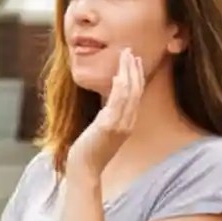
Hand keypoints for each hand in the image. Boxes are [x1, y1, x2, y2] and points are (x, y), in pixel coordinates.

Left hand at [67, 47, 144, 175]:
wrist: (84, 168)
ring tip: (125, 56)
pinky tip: (118, 75)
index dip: (137, 76)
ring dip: (128, 72)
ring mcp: (120, 125)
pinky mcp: (108, 127)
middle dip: (134, 69)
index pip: (137, 95)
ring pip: (129, 93)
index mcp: (128, 123)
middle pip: (136, 91)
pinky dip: (120, 87)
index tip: (135, 61)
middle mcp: (128, 123)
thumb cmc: (90, 150)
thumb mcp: (103, 129)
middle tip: (131, 52)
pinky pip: (118, 103)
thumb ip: (108, 116)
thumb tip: (108, 103)